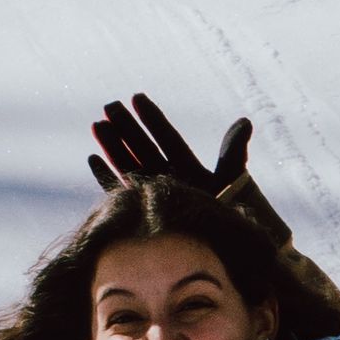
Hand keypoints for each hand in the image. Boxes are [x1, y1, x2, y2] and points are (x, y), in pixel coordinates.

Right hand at [89, 94, 306, 247]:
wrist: (222, 243)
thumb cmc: (231, 210)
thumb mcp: (231, 177)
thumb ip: (232, 151)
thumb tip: (246, 121)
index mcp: (189, 166)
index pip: (167, 136)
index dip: (153, 117)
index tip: (137, 96)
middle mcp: (169, 176)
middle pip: (144, 146)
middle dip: (127, 126)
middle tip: (110, 104)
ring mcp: (154, 191)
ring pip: (128, 163)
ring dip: (112, 145)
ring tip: (97, 124)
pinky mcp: (142, 208)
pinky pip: (119, 189)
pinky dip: (106, 175)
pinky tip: (93, 158)